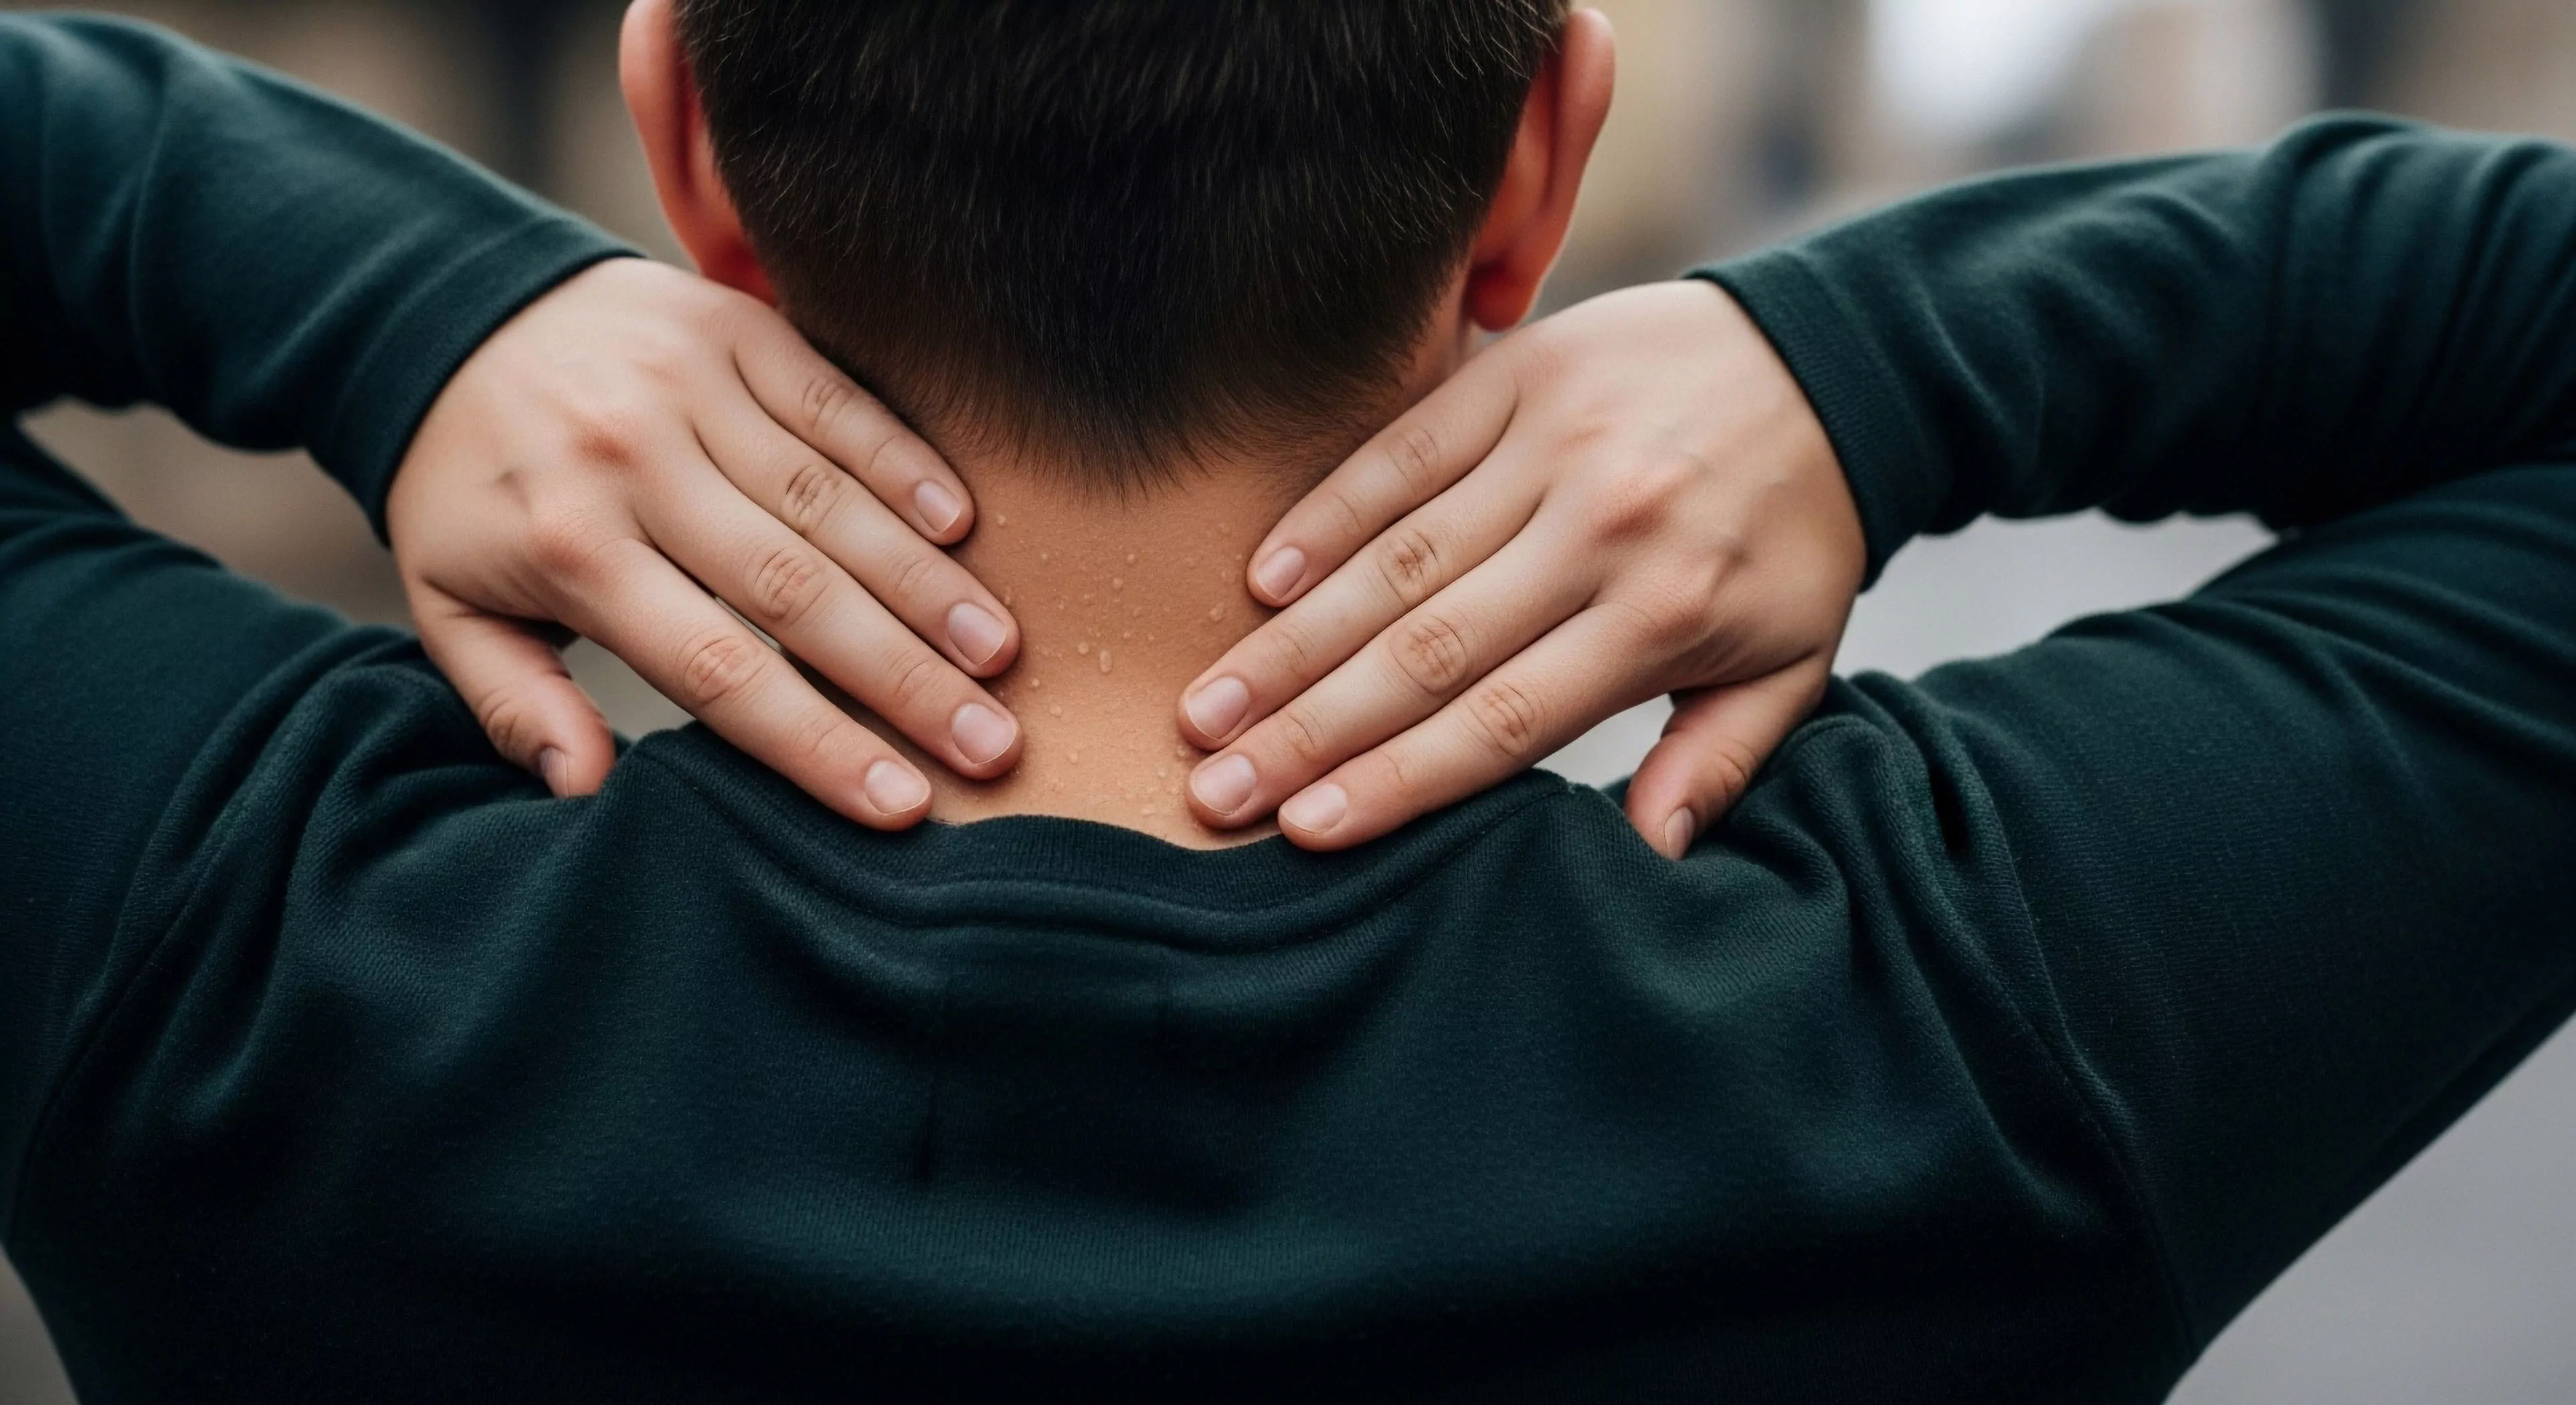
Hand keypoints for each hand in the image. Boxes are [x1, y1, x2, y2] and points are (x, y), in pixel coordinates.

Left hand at [388, 258, 1023, 826]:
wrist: (446, 306)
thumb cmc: (469, 487)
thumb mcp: (451, 603)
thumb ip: (513, 703)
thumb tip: (582, 788)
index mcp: (571, 549)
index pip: (717, 668)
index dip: (815, 742)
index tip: (900, 805)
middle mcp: (637, 466)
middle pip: (796, 592)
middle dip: (903, 678)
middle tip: (990, 744)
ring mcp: (692, 390)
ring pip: (830, 501)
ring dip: (925, 581)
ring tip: (998, 651)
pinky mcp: (735, 331)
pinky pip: (835, 402)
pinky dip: (903, 461)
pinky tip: (965, 524)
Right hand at [1177, 279, 1862, 856]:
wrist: (1833, 359)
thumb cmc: (1794, 534)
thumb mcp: (1791, 661)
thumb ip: (1715, 760)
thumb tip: (1649, 856)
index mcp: (1664, 614)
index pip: (1504, 717)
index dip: (1399, 778)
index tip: (1306, 830)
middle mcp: (1599, 530)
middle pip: (1427, 650)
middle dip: (1310, 730)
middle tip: (1215, 788)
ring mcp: (1552, 444)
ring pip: (1396, 559)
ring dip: (1291, 640)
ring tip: (1210, 706)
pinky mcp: (1519, 373)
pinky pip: (1401, 453)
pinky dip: (1326, 517)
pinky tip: (1259, 581)